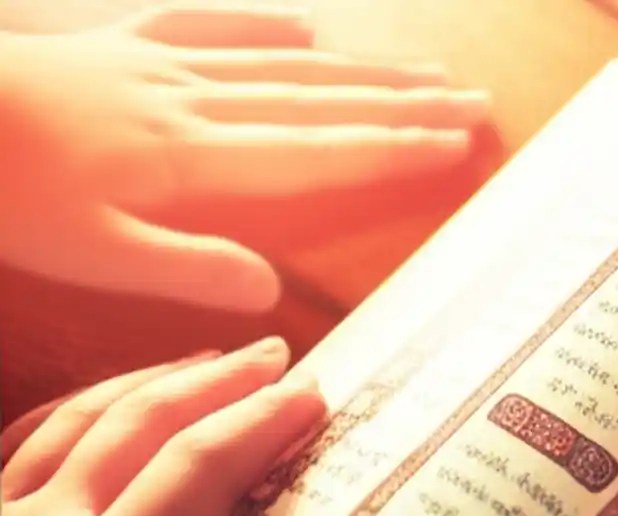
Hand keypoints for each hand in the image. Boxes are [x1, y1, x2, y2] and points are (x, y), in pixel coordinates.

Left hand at [0, 4, 488, 311]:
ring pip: (284, 64)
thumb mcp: (86, 254)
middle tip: (474, 100)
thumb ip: (184, 268)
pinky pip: (210, 27)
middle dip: (405, 103)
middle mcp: (197, 101)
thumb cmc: (3, 191)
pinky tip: (309, 25)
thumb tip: (270, 291)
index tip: (458, 143)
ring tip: (425, 68)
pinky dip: (265, 25)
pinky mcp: (125, 46)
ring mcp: (164, 67)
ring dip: (361, 68)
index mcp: (194, 156)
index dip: (393, 148)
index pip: (318, 152)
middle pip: (321, 100)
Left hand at [0, 337, 324, 515]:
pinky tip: (94, 416)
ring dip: (151, 384)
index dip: (264, 426)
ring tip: (205, 365)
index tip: (317, 399)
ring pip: (73, 423)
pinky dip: (74, 415)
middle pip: (141, 426)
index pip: (198, 473)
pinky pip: (16, 451)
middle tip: (279, 358)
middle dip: (219, 383)